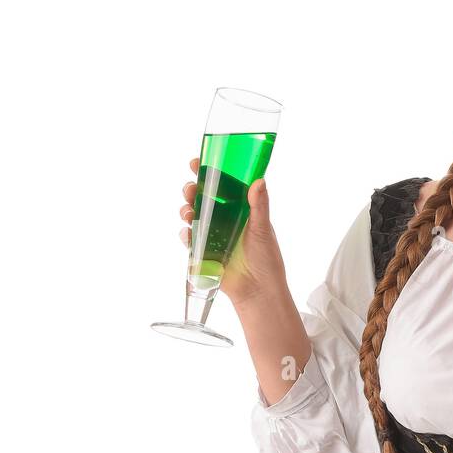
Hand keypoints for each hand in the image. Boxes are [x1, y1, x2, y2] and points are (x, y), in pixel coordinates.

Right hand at [179, 156, 287, 305]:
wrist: (259, 290)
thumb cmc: (266, 259)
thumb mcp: (262, 229)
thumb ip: (259, 206)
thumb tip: (259, 181)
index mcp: (238, 209)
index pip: (220, 185)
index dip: (206, 172)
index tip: (195, 162)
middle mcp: (223, 219)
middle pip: (201, 198)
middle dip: (191, 191)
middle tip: (190, 189)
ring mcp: (211, 235)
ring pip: (192, 216)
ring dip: (186, 210)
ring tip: (188, 212)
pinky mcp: (203, 252)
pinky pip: (189, 240)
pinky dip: (186, 235)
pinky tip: (188, 233)